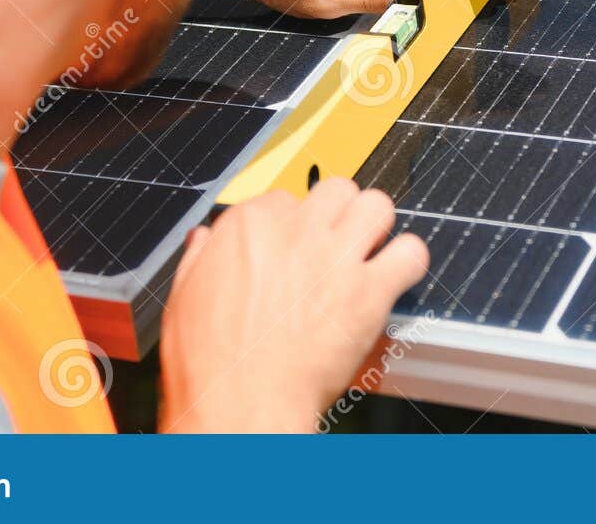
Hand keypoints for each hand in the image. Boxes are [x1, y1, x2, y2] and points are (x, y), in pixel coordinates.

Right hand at [158, 180, 428, 432]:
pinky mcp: (369, 291)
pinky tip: (395, 278)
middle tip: (336, 244)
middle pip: (337, 190)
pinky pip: (411, 253)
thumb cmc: (210, 364)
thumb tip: (206, 240)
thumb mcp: (183, 297)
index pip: (286, 198)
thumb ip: (200, 259)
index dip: (293, 226)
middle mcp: (297, 231)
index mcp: (249, 226)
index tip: (294, 249)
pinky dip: (409, 263)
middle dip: (338, 214)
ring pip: (378, 205)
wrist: (240, 406)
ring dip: (376, 227)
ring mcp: (336, 258)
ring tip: (369, 252)